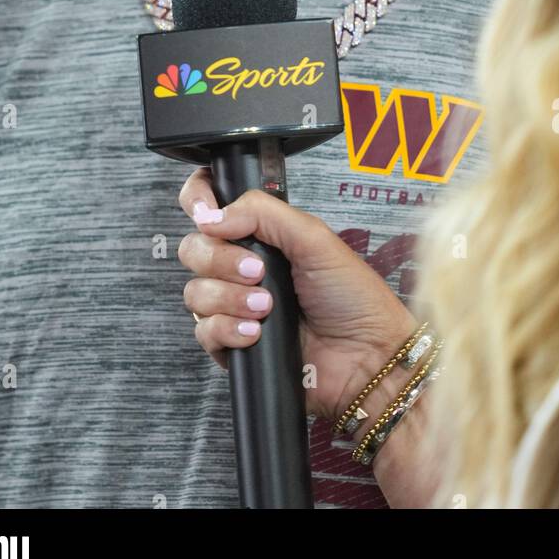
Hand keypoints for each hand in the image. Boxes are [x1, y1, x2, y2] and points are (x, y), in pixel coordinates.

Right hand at [177, 167, 418, 422]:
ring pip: (195, 292)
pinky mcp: (231, 344)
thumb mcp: (313, 237)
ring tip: (266, 307)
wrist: (364, 357)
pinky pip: (204, 331)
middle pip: (194, 248)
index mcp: (261, 235)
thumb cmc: (351, 296)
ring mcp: (234, 306)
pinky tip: (256, 332)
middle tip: (258, 272)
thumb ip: (262, 212)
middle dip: (220, 259)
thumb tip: (211, 216)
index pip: (210, 205)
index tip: (206, 214)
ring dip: (229, 298)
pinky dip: (228, 329)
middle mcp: (241, 266)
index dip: (197, 201)